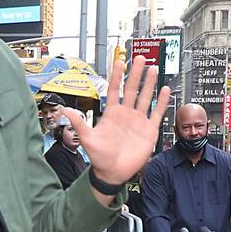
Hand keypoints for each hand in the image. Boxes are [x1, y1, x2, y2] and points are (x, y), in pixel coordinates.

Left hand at [65, 56, 170, 186]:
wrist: (112, 174)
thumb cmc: (99, 157)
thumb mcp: (87, 139)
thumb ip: (79, 123)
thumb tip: (65, 110)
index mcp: (112, 114)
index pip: (114, 90)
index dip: (116, 76)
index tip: (119, 62)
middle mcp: (126, 114)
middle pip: (132, 89)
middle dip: (136, 74)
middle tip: (140, 58)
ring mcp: (138, 121)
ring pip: (145, 98)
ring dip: (149, 84)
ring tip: (153, 69)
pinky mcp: (149, 131)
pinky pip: (156, 113)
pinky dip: (161, 102)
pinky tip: (165, 90)